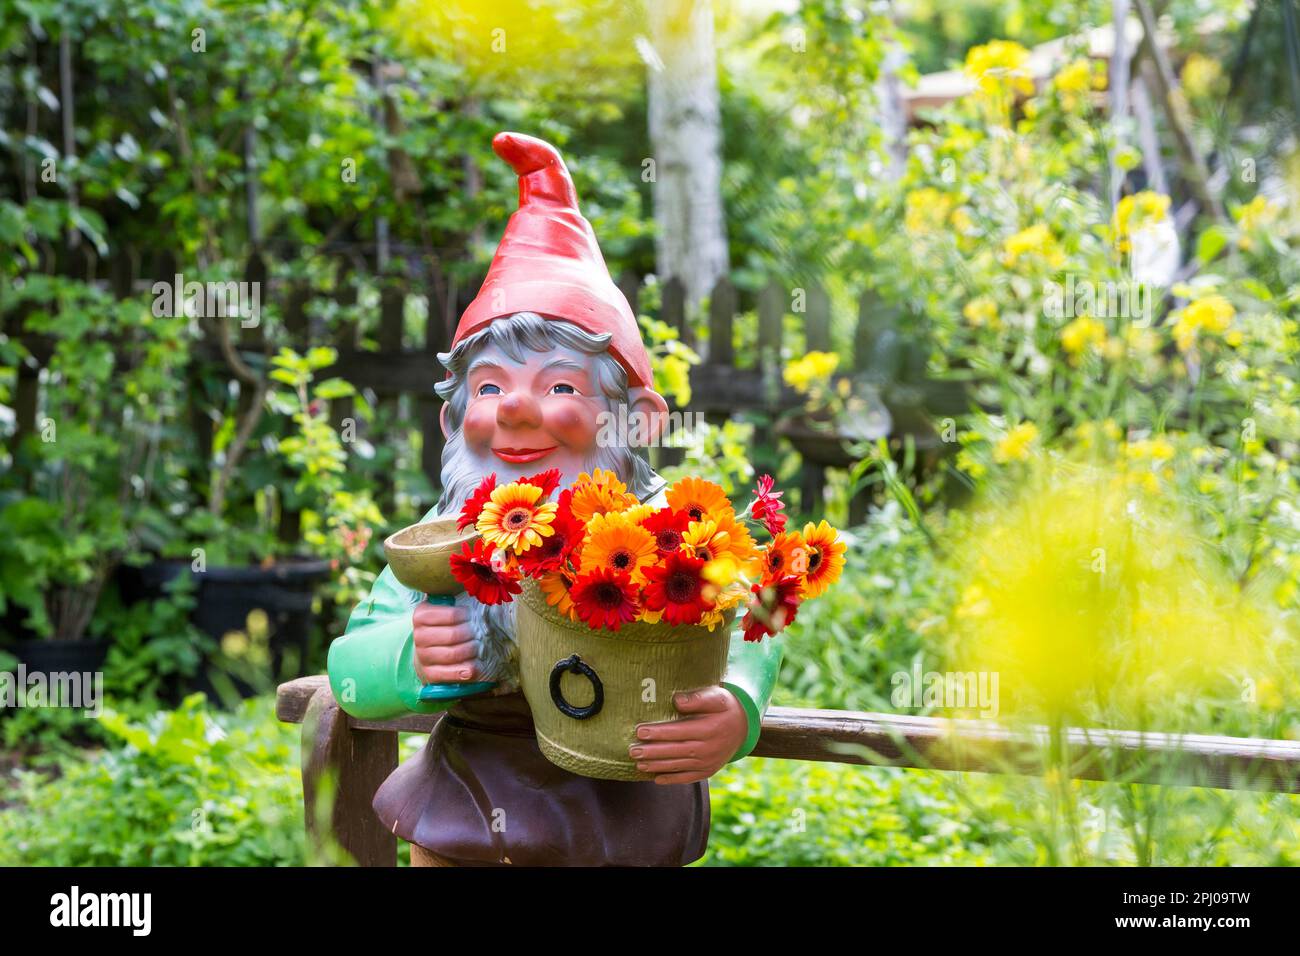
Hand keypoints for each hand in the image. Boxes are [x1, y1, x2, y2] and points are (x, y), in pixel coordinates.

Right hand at [412, 603, 480, 683]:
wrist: (427, 653)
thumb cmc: (442, 627)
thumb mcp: (444, 609)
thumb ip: (455, 599)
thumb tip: (473, 591)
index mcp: (421, 616)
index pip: (452, 615)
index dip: (466, 616)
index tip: (471, 616)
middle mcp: (419, 636)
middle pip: (454, 635)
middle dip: (471, 635)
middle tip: (477, 633)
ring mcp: (422, 656)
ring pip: (454, 654)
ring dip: (471, 651)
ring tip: (477, 647)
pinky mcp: (429, 674)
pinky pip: (451, 673)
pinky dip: (466, 670)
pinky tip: (474, 666)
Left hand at [629, 686, 747, 784]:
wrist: (744, 727)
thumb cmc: (725, 707)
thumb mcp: (716, 697)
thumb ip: (697, 699)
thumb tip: (677, 701)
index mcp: (710, 728)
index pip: (680, 732)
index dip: (659, 732)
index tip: (640, 731)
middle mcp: (709, 748)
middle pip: (676, 751)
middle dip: (653, 752)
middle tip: (633, 750)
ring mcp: (708, 762)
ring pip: (679, 765)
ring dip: (657, 765)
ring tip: (638, 764)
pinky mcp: (708, 771)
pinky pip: (688, 777)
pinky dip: (672, 779)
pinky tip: (656, 779)